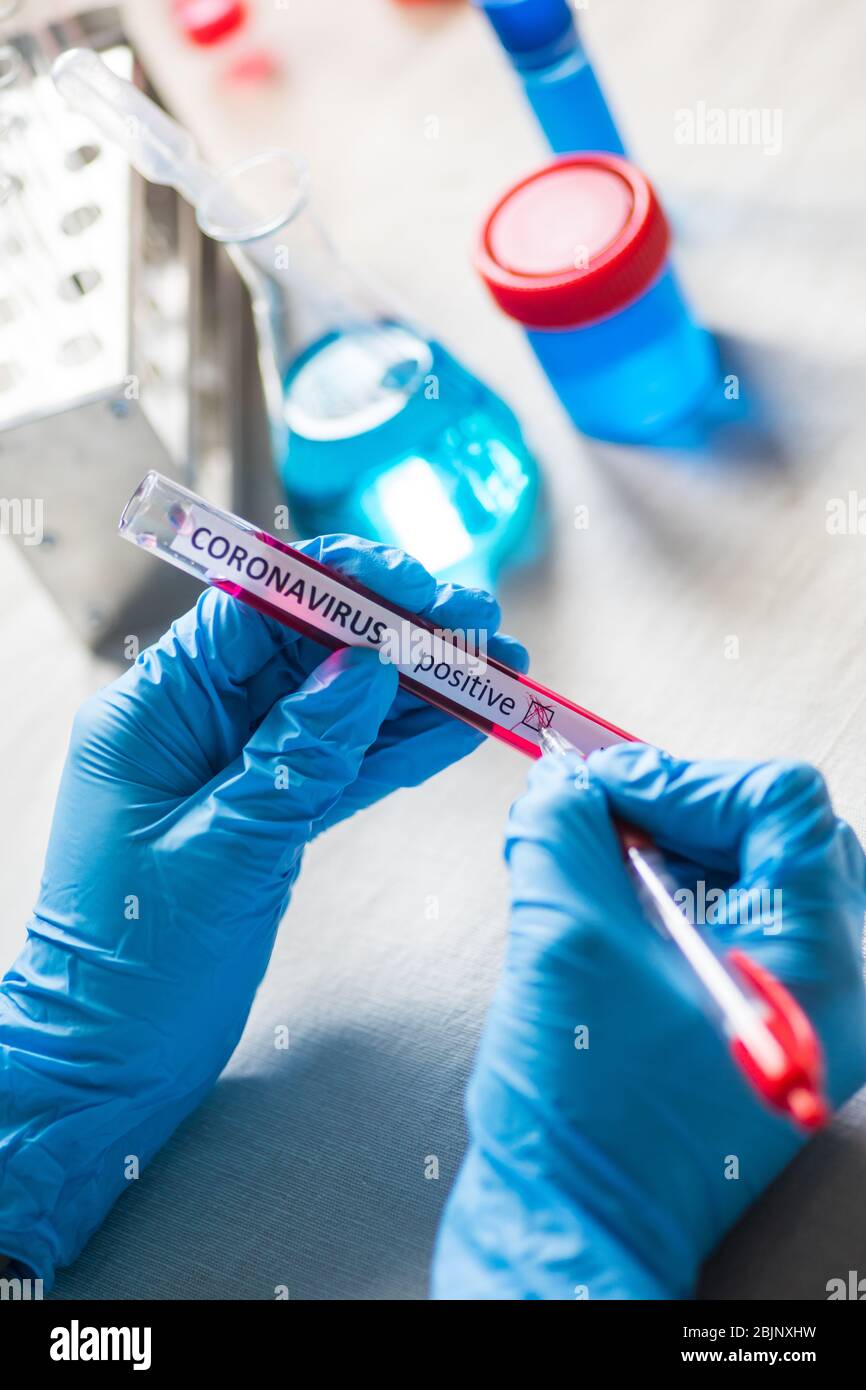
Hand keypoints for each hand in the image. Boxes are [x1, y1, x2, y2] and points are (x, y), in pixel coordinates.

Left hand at [0, 535, 526, 1282]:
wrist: (113, 1066)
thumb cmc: (134, 967)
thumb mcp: (225, 848)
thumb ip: (299, 753)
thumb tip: (366, 662)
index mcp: (152, 713)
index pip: (252, 612)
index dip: (340, 589)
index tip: (416, 586)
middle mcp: (193, 727)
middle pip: (307, 651)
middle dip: (397, 633)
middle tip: (483, 626)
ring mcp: (233, 771)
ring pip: (337, 708)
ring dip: (416, 689)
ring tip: (499, 671)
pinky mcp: (268, 817)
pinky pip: (341, 767)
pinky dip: (399, 749)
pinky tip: (461, 726)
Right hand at [433, 745, 865, 1299]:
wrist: (578, 1223)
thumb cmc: (588, 1124)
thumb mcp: (562, 941)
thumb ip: (561, 833)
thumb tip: (562, 783)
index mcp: (813, 965)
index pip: (779, 803)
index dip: (683, 780)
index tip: (607, 792)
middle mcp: (832, 990)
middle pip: (777, 835)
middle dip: (679, 813)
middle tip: (604, 821)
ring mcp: (803, 1014)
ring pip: (759, 878)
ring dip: (678, 854)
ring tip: (599, 870)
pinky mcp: (766, 1029)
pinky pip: (743, 929)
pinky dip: (681, 901)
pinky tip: (617, 914)